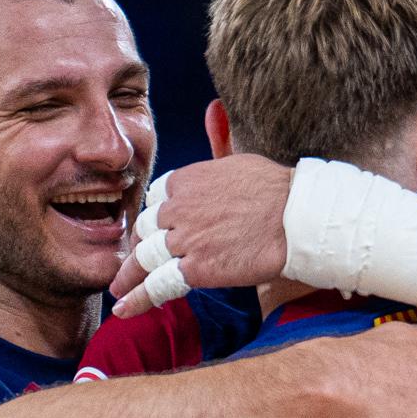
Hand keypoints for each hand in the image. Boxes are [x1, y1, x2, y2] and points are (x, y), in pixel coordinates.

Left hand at [114, 156, 296, 312]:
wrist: (297, 218)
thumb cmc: (276, 189)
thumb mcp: (237, 157)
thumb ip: (218, 140)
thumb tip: (213, 108)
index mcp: (184, 180)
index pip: (155, 201)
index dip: (155, 217)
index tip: (155, 230)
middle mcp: (177, 209)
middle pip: (146, 230)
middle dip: (139, 246)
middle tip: (134, 262)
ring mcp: (184, 240)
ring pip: (145, 258)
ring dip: (128, 276)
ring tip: (119, 290)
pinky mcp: (197, 269)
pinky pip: (159, 284)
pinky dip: (139, 299)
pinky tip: (124, 309)